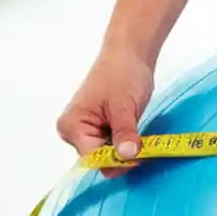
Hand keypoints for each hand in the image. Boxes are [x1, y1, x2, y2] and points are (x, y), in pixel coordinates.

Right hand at [56, 45, 154, 177]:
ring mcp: (84, 131)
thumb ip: (124, 133)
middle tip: (144, 145)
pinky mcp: (96, 129)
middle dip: (122, 156)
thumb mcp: (125, 106)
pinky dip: (124, 144)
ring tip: (139, 134)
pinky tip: (134, 134)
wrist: (128, 54)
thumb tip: (127, 156)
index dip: (116, 161)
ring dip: (125, 150)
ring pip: (107, 155)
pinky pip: (111, 146)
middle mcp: (73, 132)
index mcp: (72, 126)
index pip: (92, 158)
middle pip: (99, 159)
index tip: (139, 155)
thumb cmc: (122, 74)